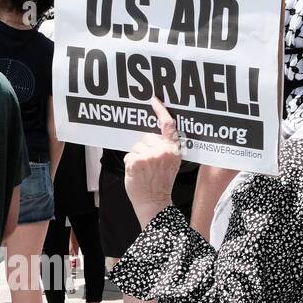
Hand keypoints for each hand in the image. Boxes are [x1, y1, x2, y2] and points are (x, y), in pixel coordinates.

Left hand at [124, 97, 181, 225]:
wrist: (154, 202)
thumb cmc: (161, 183)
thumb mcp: (171, 164)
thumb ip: (166, 149)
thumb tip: (152, 137)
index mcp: (174, 150)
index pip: (168, 126)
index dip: (160, 111)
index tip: (153, 100)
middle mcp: (163, 151)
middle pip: (147, 137)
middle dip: (145, 148)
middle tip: (150, 165)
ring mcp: (149, 156)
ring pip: (137, 147)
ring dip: (137, 157)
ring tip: (144, 171)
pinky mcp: (136, 161)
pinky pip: (129, 155)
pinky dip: (130, 164)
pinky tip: (137, 174)